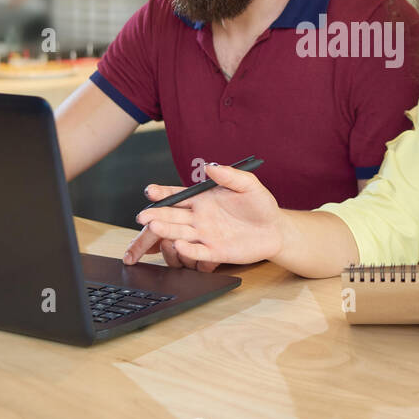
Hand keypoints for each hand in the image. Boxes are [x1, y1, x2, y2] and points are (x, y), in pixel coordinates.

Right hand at [123, 163, 283, 270]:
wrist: (275, 229)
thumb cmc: (260, 205)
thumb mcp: (248, 185)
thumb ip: (230, 175)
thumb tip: (211, 166)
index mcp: (202, 200)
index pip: (177, 196)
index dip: (163, 193)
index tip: (150, 191)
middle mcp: (199, 218)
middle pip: (172, 216)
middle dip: (156, 215)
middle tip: (143, 216)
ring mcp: (205, 235)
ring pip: (180, 233)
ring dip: (166, 231)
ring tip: (153, 227)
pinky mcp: (214, 252)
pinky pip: (198, 252)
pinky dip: (188, 250)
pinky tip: (179, 245)